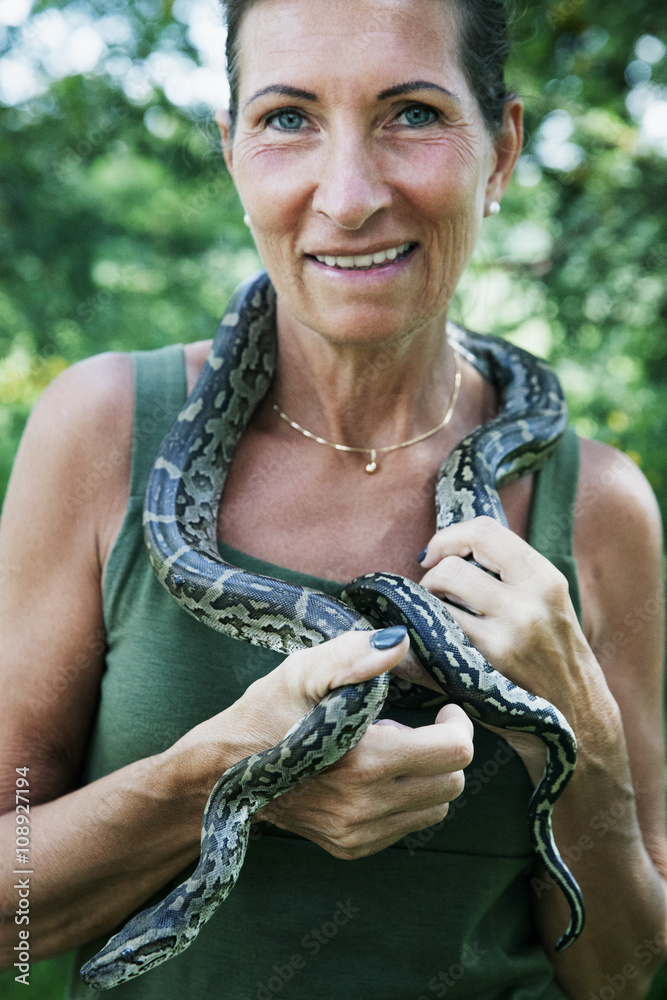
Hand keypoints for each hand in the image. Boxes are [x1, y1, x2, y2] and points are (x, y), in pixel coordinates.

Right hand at [242, 629, 473, 858]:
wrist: (221, 773)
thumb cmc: (264, 714)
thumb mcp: (303, 672)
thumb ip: (353, 655)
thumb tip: (399, 643)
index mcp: (364, 762)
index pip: (454, 752)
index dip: (456, 724)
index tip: (442, 710)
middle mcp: (367, 806)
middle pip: (453, 782)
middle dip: (445, 749)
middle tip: (412, 726)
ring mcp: (359, 833)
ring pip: (436, 807)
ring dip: (426, 776)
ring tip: (388, 750)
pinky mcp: (352, 847)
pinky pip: (407, 825)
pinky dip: (406, 798)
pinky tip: (372, 775)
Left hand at [417, 516, 606, 774]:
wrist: (579, 724)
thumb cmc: (554, 659)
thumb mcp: (546, 605)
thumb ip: (507, 575)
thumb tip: (446, 549)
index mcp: (545, 578)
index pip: (484, 531)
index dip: (449, 537)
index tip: (435, 554)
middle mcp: (530, 603)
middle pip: (452, 566)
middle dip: (432, 578)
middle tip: (435, 596)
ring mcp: (508, 637)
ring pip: (438, 601)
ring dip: (425, 608)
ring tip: (437, 621)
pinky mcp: (486, 668)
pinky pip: (433, 638)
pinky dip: (420, 638)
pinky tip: (426, 646)